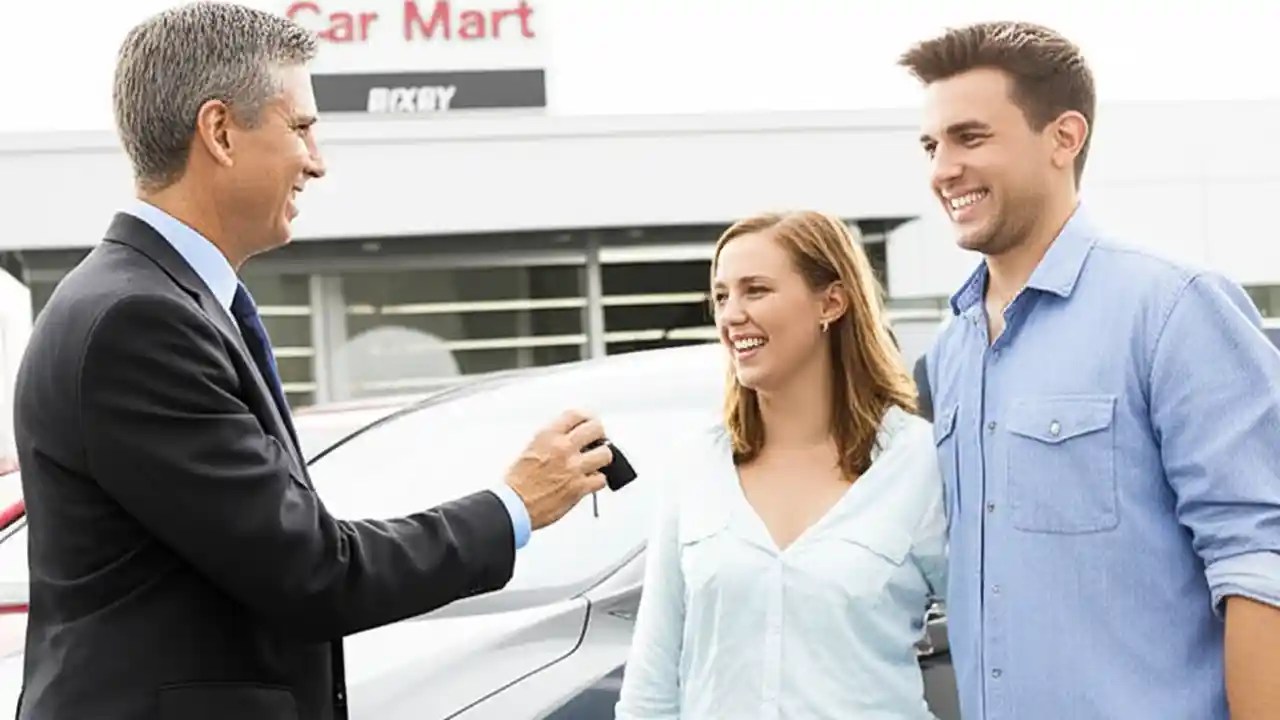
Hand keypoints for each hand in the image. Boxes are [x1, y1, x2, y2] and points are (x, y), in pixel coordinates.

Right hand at [505, 410, 611, 529]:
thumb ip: (553, 441)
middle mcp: (563, 448)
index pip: (576, 415)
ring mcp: (573, 468)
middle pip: (596, 429)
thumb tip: (570, 438)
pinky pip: (601, 479)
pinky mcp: (579, 488)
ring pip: (605, 454)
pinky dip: (597, 481)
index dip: (587, 418)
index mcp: (548, 436)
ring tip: (595, 463)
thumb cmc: (517, 482)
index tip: (590, 422)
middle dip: (599, 435)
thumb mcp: (531, 449)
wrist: (513, 505)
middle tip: (598, 442)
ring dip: (601, 458)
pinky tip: (588, 481)